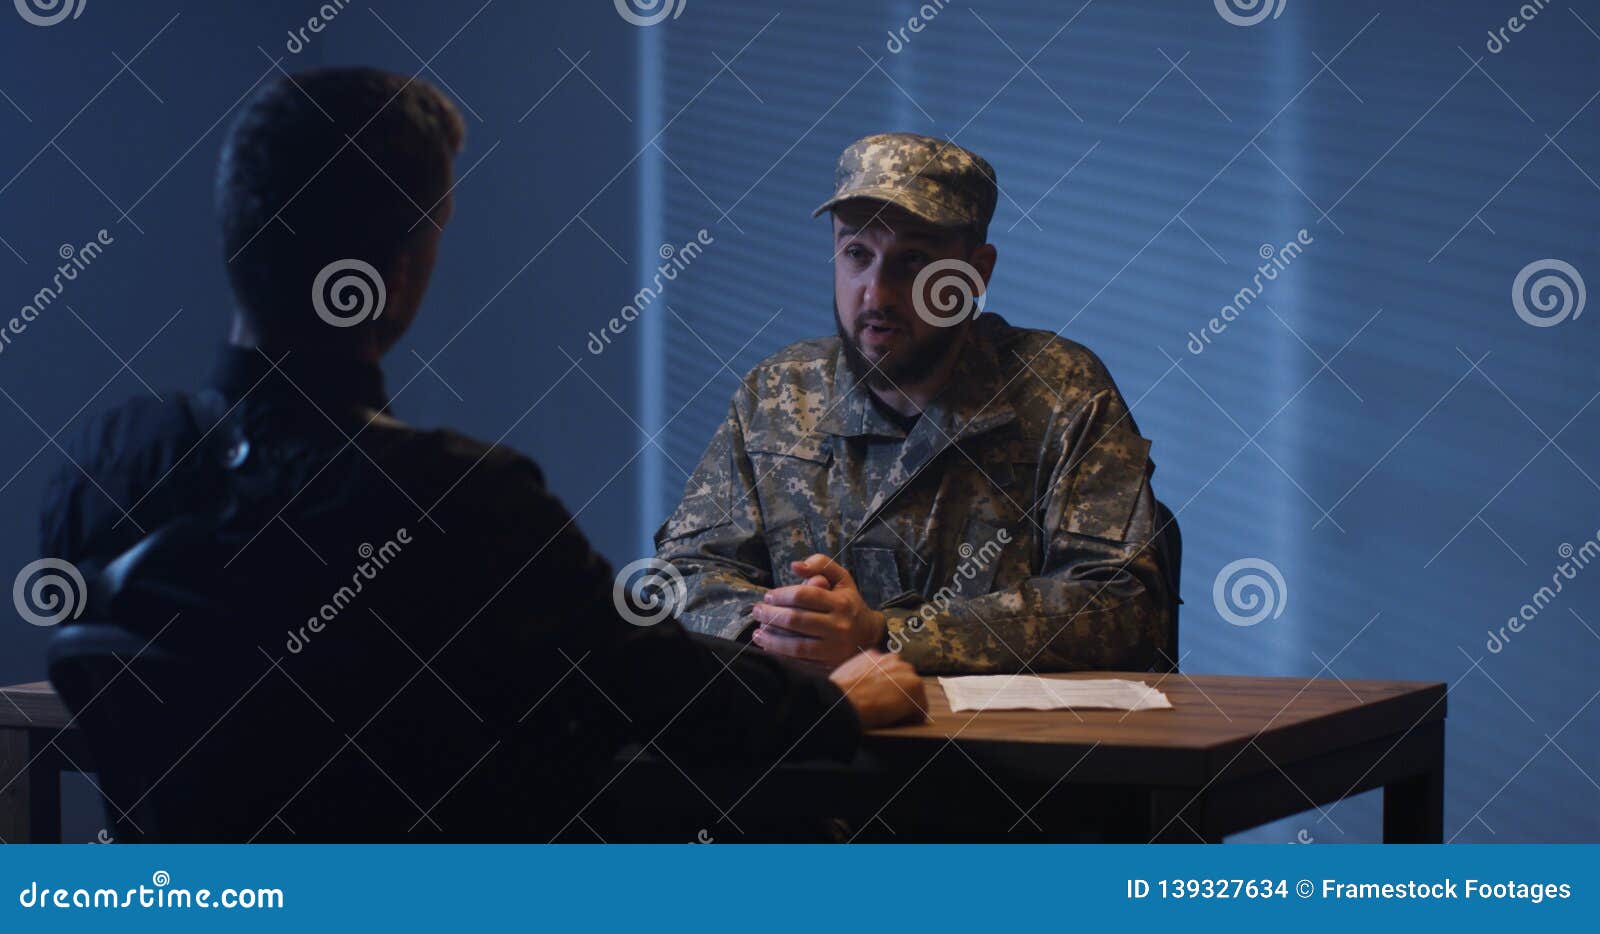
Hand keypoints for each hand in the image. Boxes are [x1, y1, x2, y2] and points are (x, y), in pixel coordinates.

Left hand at [751, 554, 886, 668]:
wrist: (868, 635)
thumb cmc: (848, 603)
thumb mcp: (842, 578)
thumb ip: (821, 564)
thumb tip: (795, 566)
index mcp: (841, 603)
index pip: (804, 596)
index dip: (781, 595)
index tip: (768, 595)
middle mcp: (839, 626)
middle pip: (796, 620)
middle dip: (771, 615)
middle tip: (757, 611)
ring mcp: (833, 648)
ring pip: (795, 645)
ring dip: (771, 639)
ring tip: (757, 633)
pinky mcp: (828, 665)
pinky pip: (799, 661)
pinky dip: (781, 654)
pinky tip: (768, 647)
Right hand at [829, 650, 926, 727]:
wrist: (844, 701)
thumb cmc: (838, 693)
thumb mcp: (845, 675)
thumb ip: (859, 672)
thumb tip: (859, 682)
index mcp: (875, 656)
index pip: (888, 670)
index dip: (884, 687)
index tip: (877, 697)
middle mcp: (893, 659)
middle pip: (904, 680)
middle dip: (897, 693)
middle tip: (884, 707)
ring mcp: (906, 672)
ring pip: (913, 693)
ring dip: (905, 704)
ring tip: (888, 714)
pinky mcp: (916, 688)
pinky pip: (920, 709)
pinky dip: (911, 718)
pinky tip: (895, 720)